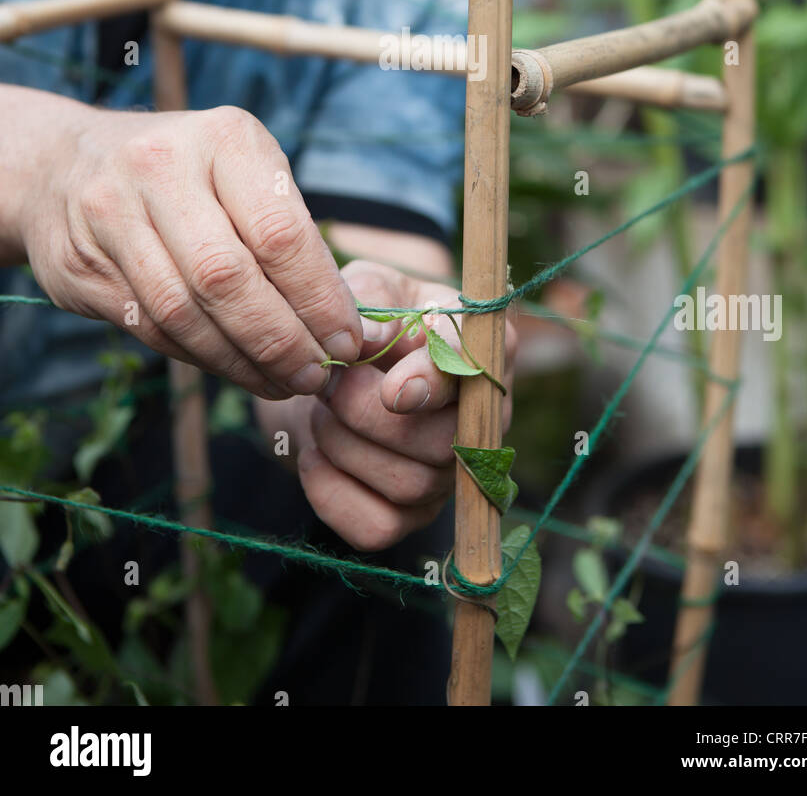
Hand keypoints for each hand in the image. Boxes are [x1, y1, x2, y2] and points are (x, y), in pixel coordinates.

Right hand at [19, 104, 362, 399]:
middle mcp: (160, 167)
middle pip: (227, 278)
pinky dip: (200, 358)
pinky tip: (235, 370)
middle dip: (281, 341)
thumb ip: (289, 231)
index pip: (280, 233)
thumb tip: (347, 319)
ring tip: (283, 383)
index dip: (319, 299)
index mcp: (223, 137)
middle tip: (317, 377)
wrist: (62, 162)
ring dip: (241, 361)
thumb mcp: (242, 169)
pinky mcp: (79, 264)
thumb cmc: (187, 172)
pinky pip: (149, 327)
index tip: (348, 342)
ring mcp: (109, 214)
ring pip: (183, 312)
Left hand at [256, 259, 516, 551]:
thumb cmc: (367, 319)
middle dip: (368, 415)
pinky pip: (377, 527)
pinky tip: (314, 454)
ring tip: (322, 409)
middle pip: (442, 444)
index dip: (437, 384)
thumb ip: (371, 302)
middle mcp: (481, 418)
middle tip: (329, 382)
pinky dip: (330, 492)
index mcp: (484, 347)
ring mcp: (450, 473)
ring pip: (408, 484)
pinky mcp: (412, 514)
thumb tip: (367, 339)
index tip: (392, 389)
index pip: (480, 371)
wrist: (336, 369)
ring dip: (343, 444)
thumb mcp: (369, 287)